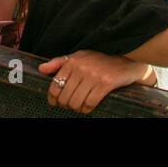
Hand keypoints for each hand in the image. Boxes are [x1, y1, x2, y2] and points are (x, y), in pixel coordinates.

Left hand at [38, 51, 153, 113]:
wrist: (126, 63)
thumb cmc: (99, 61)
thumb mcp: (78, 57)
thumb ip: (58, 63)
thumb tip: (41, 69)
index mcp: (73, 61)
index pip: (55, 85)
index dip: (54, 98)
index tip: (56, 102)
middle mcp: (81, 68)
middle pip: (65, 97)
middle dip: (66, 105)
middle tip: (70, 105)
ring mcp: (93, 76)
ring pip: (76, 103)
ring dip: (77, 108)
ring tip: (79, 106)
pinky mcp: (105, 84)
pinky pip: (89, 104)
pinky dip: (87, 109)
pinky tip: (88, 107)